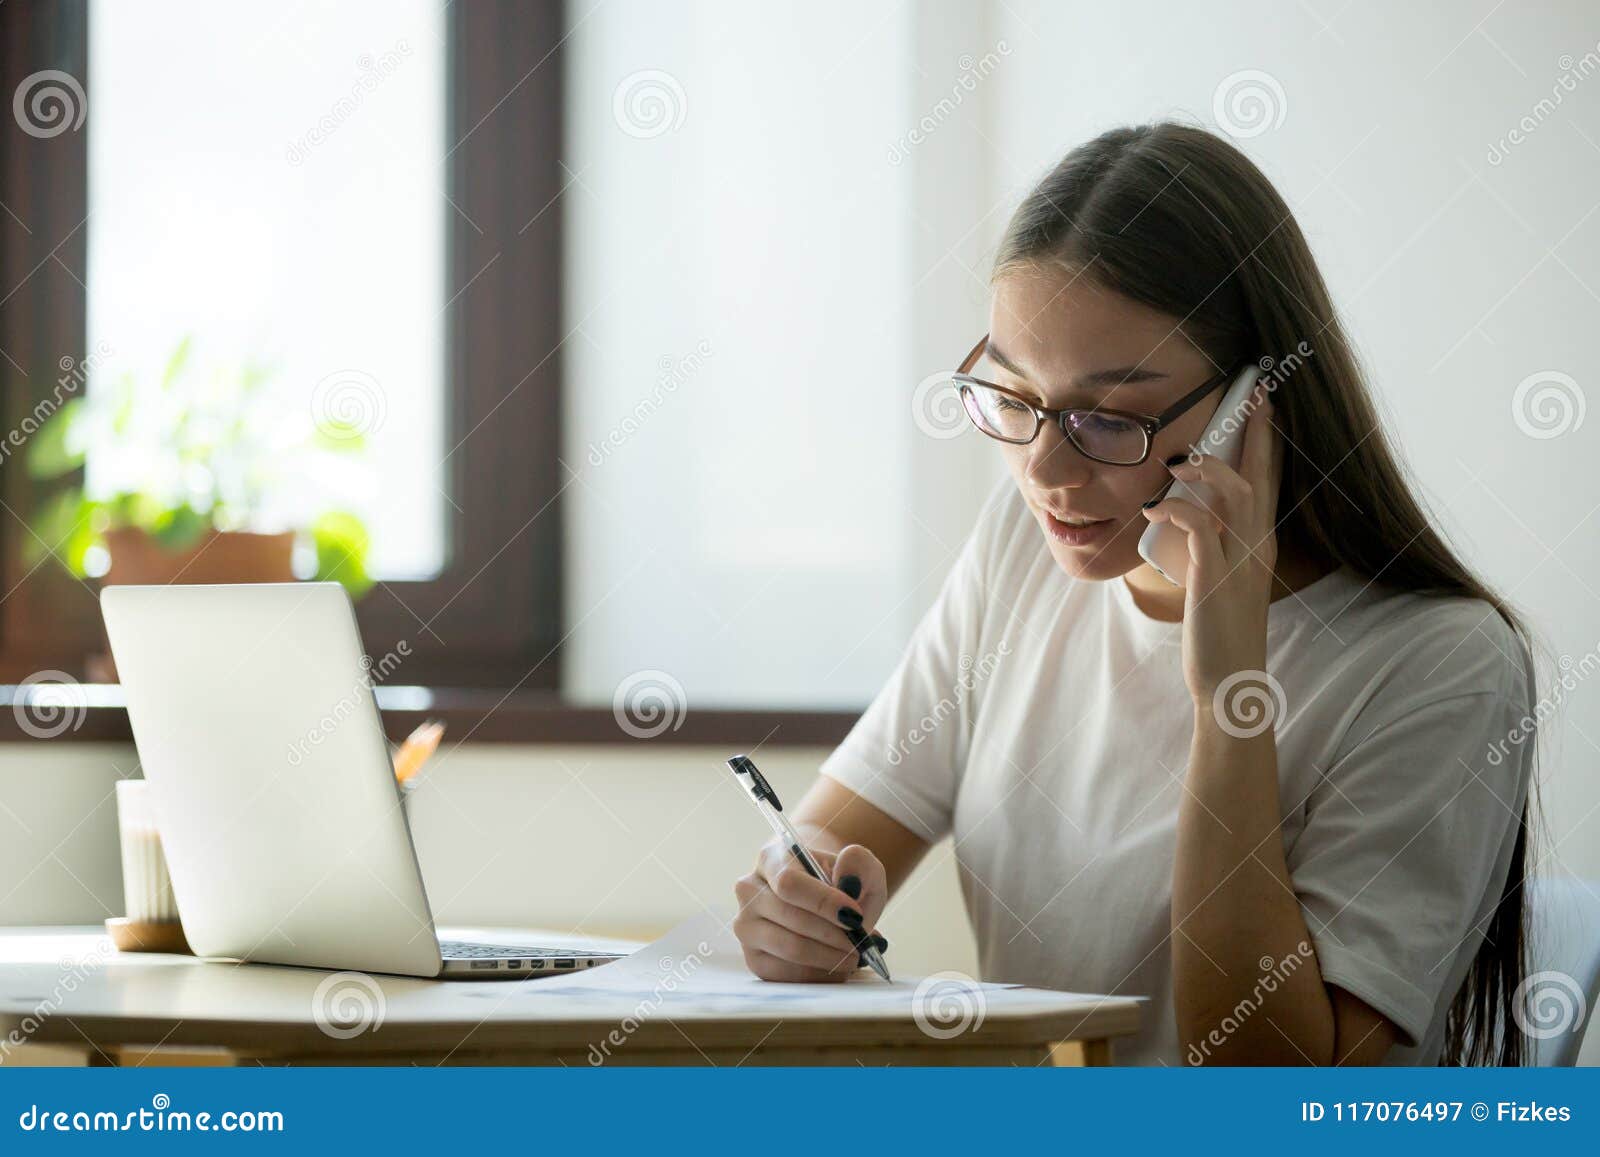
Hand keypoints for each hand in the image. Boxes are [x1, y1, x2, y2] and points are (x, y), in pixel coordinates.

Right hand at [732, 841, 887, 981]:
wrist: (824, 900)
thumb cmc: (840, 880)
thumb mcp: (858, 864)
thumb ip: (859, 862)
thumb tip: (847, 878)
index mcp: (770, 858)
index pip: (789, 882)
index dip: (823, 902)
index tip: (855, 916)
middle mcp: (749, 890)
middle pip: (790, 918)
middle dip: (833, 934)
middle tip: (863, 943)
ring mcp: (747, 926)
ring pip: (789, 948)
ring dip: (830, 956)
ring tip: (855, 955)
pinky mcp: (754, 958)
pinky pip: (786, 973)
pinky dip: (819, 974)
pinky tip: (838, 966)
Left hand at [1140, 382, 1283, 703]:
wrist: (1229, 682)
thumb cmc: (1219, 632)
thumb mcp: (1219, 579)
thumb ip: (1212, 546)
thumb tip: (1187, 518)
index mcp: (1259, 544)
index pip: (1269, 481)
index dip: (1266, 442)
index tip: (1264, 403)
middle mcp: (1256, 546)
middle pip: (1261, 475)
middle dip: (1256, 432)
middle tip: (1252, 391)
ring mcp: (1238, 561)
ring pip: (1235, 494)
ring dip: (1207, 469)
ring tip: (1179, 462)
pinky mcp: (1213, 579)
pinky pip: (1199, 530)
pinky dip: (1179, 511)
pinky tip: (1158, 510)